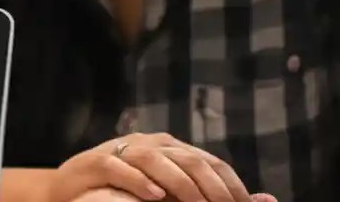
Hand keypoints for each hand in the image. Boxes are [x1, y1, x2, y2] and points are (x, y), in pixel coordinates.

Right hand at [49, 134, 250, 201]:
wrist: (71, 185)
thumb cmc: (125, 191)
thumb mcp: (169, 192)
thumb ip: (210, 194)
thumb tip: (268, 201)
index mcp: (171, 148)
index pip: (210, 163)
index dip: (229, 186)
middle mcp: (150, 144)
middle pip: (188, 160)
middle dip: (210, 188)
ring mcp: (123, 150)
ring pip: (158, 161)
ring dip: (180, 185)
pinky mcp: (97, 161)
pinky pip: (121, 167)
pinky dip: (139, 181)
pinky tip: (155, 196)